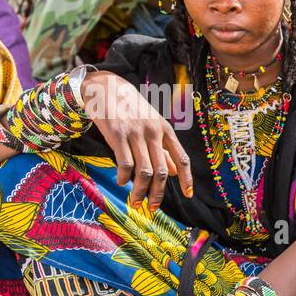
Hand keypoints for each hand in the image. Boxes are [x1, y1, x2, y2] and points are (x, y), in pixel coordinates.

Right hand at [81, 70, 192, 209]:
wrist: (106, 87)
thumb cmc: (132, 110)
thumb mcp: (153, 125)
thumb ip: (164, 149)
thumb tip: (177, 173)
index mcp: (166, 131)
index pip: (182, 159)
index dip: (187, 179)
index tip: (189, 195)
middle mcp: (153, 132)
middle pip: (162, 171)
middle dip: (158, 194)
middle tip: (152, 208)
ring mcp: (135, 133)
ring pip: (144, 171)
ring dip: (140, 191)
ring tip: (136, 202)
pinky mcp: (117, 135)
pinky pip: (125, 163)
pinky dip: (123, 177)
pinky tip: (121, 182)